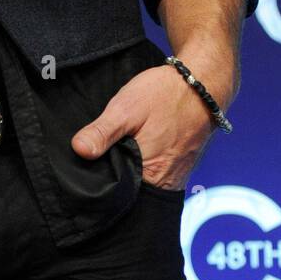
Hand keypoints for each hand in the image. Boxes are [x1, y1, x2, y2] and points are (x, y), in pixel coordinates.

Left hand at [70, 63, 221, 191]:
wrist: (201, 84)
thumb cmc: (163, 95)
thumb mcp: (125, 109)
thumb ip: (102, 132)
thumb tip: (79, 151)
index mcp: (150, 175)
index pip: (118, 195)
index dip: (101, 184)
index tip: (88, 170)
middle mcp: (166, 183)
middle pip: (131, 191)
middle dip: (116, 178)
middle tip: (103, 156)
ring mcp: (177, 176)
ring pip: (144, 183)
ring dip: (130, 172)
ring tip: (118, 152)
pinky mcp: (181, 166)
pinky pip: (157, 175)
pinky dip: (145, 166)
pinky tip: (136, 149)